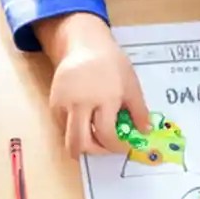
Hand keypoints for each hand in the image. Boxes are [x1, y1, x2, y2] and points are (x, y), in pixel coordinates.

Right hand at [34, 12, 149, 157]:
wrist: (84, 45)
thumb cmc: (112, 64)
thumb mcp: (131, 84)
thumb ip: (139, 110)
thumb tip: (144, 132)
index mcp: (104, 98)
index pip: (106, 135)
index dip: (115, 147)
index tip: (122, 146)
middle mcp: (81, 103)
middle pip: (79, 143)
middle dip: (94, 153)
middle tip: (105, 148)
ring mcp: (64, 103)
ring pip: (68, 138)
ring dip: (82, 144)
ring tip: (96, 135)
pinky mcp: (54, 102)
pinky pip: (62, 127)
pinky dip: (74, 130)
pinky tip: (86, 121)